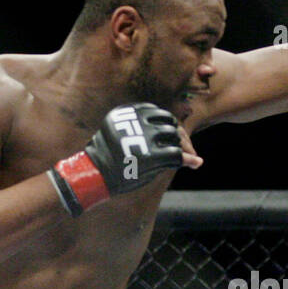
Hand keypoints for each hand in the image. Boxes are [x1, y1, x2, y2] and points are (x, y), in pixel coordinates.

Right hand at [47, 103, 196, 215]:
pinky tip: (193, 163)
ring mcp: (142, 137)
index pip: (157, 113)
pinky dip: (186, 159)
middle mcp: (135, 120)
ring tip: (187, 157)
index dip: (169, 125)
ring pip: (174, 136)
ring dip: (183, 147)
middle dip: (180, 135)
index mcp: (127, 112)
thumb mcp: (123, 137)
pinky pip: (175, 154)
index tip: (176, 139)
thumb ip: (144, 131)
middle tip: (188, 150)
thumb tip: (172, 132)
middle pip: (169, 121)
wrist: (94, 176)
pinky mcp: (149, 156)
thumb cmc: (109, 159)